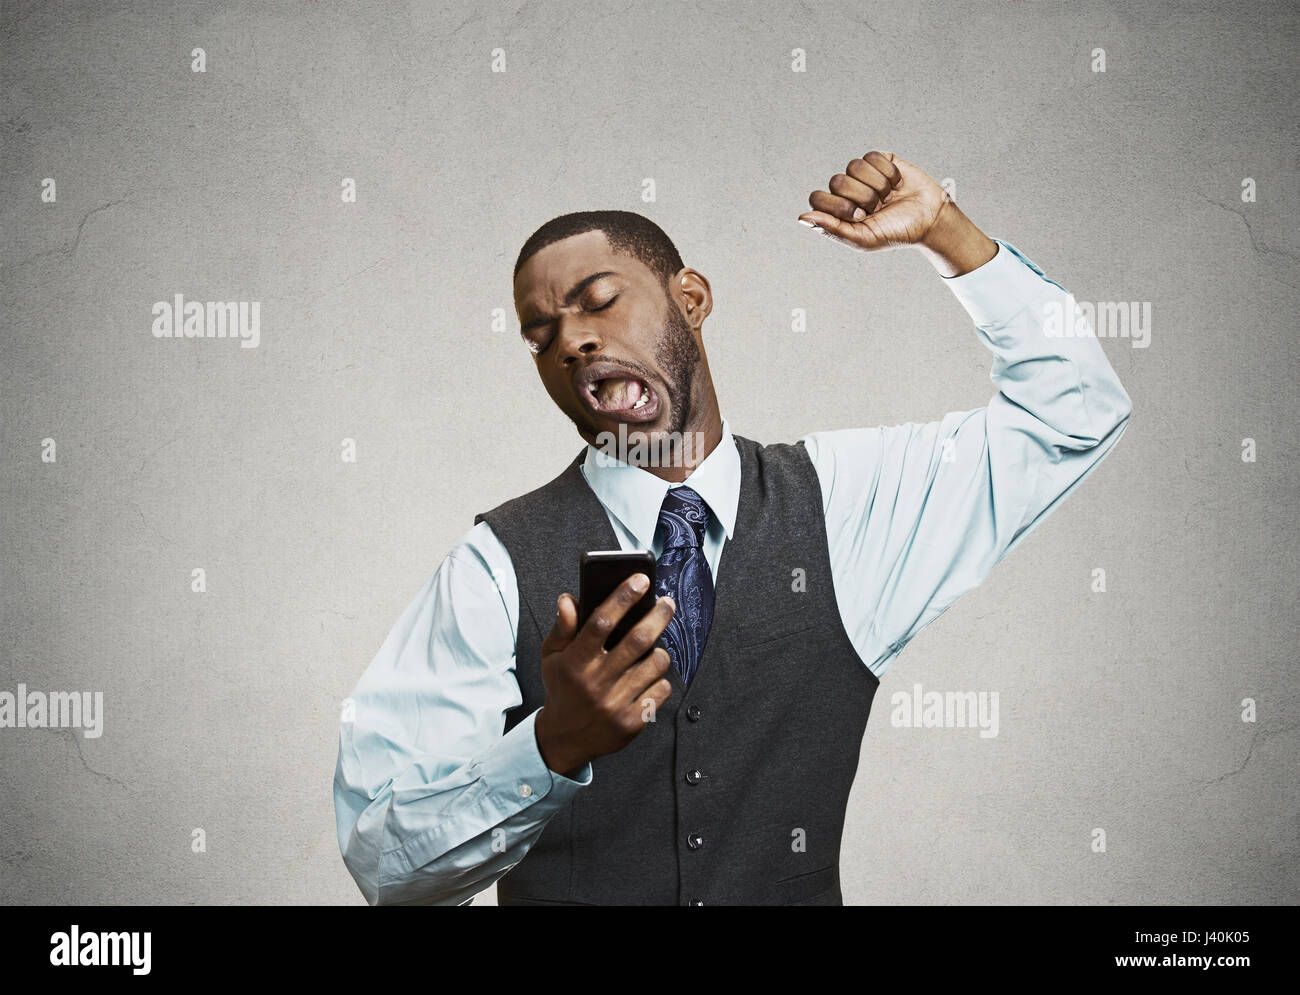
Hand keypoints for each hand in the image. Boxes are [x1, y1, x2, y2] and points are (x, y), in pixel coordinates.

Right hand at [533, 574, 675, 776]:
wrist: (565, 740)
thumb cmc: (562, 690)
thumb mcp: (552, 658)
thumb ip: (562, 628)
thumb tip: (569, 599)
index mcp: (575, 662)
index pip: (601, 622)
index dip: (623, 597)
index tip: (640, 579)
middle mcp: (596, 682)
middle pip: (636, 640)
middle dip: (658, 616)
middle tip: (667, 603)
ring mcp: (616, 704)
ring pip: (655, 664)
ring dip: (660, 651)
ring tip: (654, 648)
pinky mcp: (632, 722)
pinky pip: (661, 690)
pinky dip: (660, 680)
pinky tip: (648, 678)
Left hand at [797, 149, 995, 275]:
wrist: (928, 219)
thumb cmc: (894, 233)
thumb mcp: (863, 239)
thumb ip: (831, 228)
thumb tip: (801, 218)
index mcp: (836, 211)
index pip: (817, 198)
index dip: (838, 206)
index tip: (860, 217)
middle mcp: (845, 190)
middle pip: (836, 181)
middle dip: (862, 197)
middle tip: (877, 208)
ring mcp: (861, 174)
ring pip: (854, 166)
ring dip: (876, 185)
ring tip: (888, 197)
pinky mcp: (879, 160)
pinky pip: (872, 157)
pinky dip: (887, 173)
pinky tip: (896, 184)